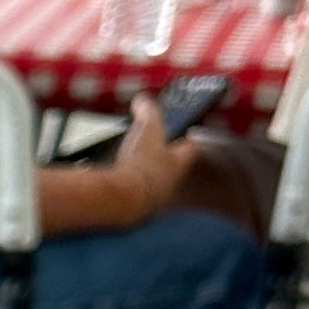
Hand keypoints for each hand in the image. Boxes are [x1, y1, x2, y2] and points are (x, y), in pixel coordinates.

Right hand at [105, 98, 196, 226]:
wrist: (124, 199)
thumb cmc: (142, 164)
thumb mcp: (147, 129)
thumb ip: (147, 112)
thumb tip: (143, 100)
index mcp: (180, 160)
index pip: (189, 146)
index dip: (184, 136)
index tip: (180, 131)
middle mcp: (172, 181)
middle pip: (172, 165)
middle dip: (163, 156)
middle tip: (151, 147)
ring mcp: (156, 197)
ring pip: (155, 181)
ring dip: (146, 173)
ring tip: (132, 164)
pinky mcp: (138, 208)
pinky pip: (137, 194)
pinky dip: (130, 187)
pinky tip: (119, 182)